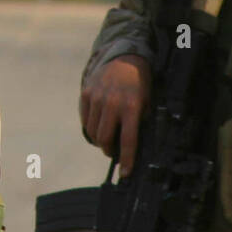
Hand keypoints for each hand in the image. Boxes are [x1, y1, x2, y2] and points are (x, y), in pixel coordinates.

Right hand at [79, 54, 150, 175]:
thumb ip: (138, 121)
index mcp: (131, 107)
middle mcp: (112, 103)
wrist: (124, 59)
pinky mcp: (86, 94)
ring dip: (99, 140)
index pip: (128, 140)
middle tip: (114, 153)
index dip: (127, 159)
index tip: (125, 172)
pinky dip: (91, 127)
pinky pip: (85, 119)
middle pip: (105, 138)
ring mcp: (97, 98)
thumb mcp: (146, 102)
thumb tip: (131, 144)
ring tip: (106, 140)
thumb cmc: (139, 84)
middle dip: (109, 150)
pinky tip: (98, 126)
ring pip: (93, 131)